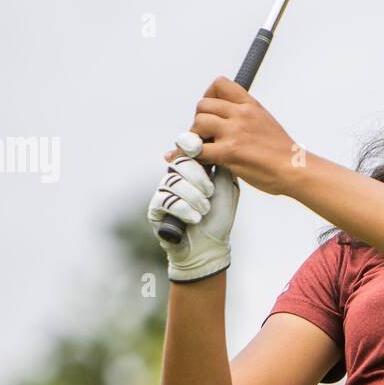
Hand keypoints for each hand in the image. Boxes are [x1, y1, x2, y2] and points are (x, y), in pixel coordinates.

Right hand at [149, 132, 240, 282]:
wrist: (210, 247)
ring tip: (205, 211)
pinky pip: (165, 200)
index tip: (198, 146)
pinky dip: (183, 209)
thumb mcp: (227, 187)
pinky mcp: (155, 208)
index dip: (192, 147)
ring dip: (193, 197)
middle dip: (197, 177)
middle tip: (210, 192)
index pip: (188, 150)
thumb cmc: (220, 217)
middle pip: (179, 162)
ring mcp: (165, 191)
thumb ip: (221, 163)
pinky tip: (195, 218)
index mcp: (193, 170)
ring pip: (173, 181)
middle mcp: (177, 177)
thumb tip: (217, 138)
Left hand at [163, 76, 299, 195]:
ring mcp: (235, 132)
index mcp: (250, 105)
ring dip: (195, 137)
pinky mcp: (229, 151)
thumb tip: (223, 120)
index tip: (211, 111)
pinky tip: (199, 159)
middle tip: (205, 136)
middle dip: (199, 121)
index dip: (208, 96)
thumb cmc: (280, 152)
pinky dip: (193, 154)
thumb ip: (244, 116)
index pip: (220, 84)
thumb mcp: (264, 121)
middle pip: (203, 105)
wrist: (294, 169)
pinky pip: (197, 149)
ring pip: (198, 123)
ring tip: (205, 148)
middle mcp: (241, 114)